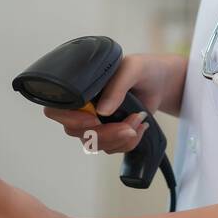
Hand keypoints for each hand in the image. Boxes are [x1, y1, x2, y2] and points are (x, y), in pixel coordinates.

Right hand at [42, 53, 185, 154]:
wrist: (161, 83)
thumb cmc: (143, 69)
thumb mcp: (132, 68)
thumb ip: (117, 86)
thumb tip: (101, 112)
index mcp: (80, 89)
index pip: (56, 110)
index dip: (69, 119)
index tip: (93, 120)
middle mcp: (83, 108)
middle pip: (77, 133)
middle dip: (105, 133)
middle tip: (129, 126)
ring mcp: (95, 124)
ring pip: (95, 144)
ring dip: (120, 138)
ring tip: (140, 120)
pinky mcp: (110, 134)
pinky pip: (112, 148)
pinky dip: (129, 142)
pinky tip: (141, 126)